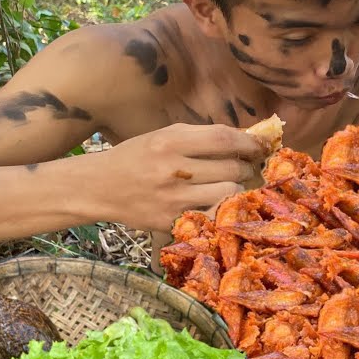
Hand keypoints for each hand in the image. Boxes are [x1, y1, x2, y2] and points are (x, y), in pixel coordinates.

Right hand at [95, 123, 266, 231]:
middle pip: (232, 168)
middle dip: (245, 167)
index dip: (250, 142)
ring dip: (235, 188)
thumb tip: (244, 138)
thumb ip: (200, 136)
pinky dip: (221, 209)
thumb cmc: (136, 157)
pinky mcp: (171, 221)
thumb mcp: (162, 136)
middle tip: (244, 167)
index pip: (225, 139)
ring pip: (228, 193)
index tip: (261, 145)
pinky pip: (213, 216)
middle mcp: (172, 170)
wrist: (97, 187)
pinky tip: (217, 203)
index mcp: (170, 141)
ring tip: (228, 184)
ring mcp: (172, 199)